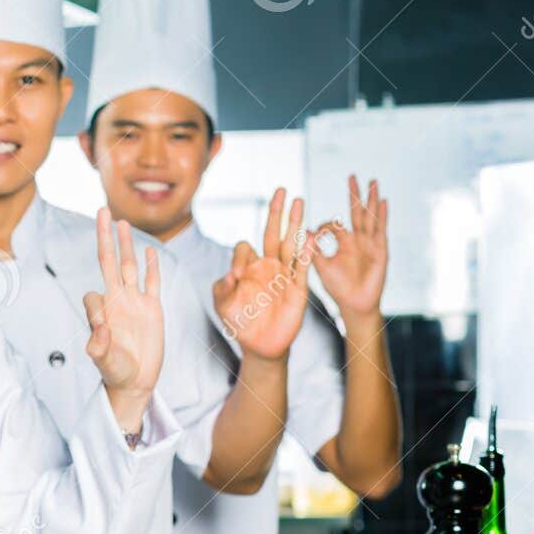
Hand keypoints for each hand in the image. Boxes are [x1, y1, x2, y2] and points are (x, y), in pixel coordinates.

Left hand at [82, 210, 162, 427]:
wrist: (134, 381)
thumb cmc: (115, 371)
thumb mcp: (104, 360)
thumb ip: (99, 345)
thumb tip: (99, 329)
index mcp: (103, 311)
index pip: (93, 295)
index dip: (94, 307)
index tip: (102, 330)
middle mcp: (117, 301)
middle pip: (110, 260)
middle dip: (104, 236)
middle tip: (101, 210)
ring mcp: (134, 302)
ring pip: (130, 265)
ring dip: (126, 243)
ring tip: (121, 221)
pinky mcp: (152, 309)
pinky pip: (152, 282)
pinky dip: (151, 266)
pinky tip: (149, 251)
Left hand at [213, 187, 313, 360]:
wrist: (260, 345)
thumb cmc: (240, 322)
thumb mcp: (223, 304)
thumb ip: (222, 287)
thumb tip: (230, 274)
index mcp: (249, 268)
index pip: (246, 247)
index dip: (240, 256)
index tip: (238, 276)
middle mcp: (269, 266)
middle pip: (273, 233)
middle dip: (277, 212)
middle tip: (281, 189)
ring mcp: (285, 276)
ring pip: (291, 243)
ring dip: (295, 223)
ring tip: (299, 200)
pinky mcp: (298, 290)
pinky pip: (303, 268)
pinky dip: (306, 253)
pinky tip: (311, 236)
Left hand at [311, 175, 388, 325]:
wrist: (355, 305)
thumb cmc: (338, 288)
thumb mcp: (321, 268)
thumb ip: (313, 251)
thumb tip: (303, 231)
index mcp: (340, 243)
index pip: (332, 225)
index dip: (323, 227)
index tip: (316, 232)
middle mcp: (356, 240)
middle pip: (354, 212)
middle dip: (354, 195)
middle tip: (351, 175)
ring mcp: (369, 243)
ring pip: (369, 217)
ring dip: (370, 199)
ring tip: (372, 181)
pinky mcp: (380, 250)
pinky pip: (380, 230)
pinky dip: (382, 215)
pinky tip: (383, 201)